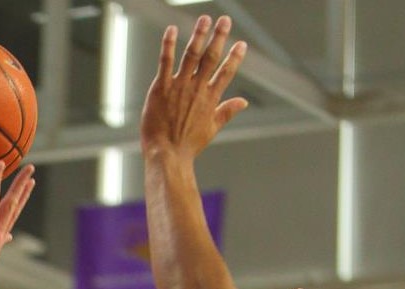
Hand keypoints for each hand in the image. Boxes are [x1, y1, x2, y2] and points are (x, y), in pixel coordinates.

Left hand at [140, 15, 247, 159]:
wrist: (167, 155)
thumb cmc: (187, 146)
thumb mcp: (211, 129)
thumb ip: (226, 112)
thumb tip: (243, 102)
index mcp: (210, 99)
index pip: (226, 73)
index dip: (235, 57)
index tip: (242, 44)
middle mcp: (197, 89)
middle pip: (211, 57)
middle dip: (219, 37)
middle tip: (225, 20)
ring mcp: (179, 87)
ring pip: (191, 55)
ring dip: (199, 35)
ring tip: (205, 18)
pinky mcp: (161, 88)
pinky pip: (166, 61)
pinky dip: (168, 44)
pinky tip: (172, 29)